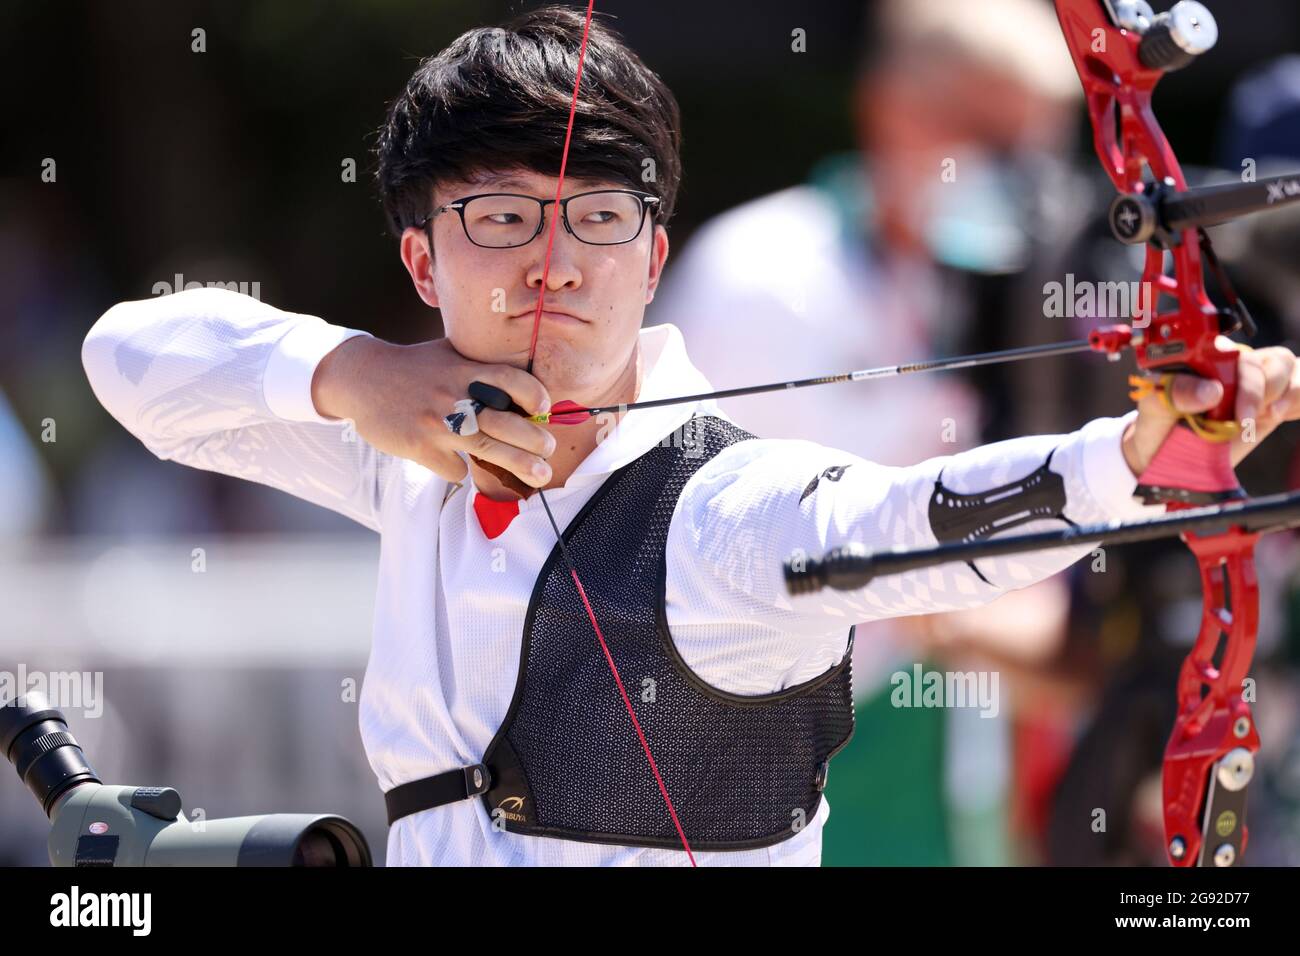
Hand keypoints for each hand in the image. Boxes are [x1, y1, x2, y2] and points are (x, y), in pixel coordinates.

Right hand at [311, 336, 555, 486]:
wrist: (362, 378)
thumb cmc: (415, 367)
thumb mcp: (449, 353)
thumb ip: (481, 363)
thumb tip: (525, 381)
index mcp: (465, 370)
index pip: (511, 380)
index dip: (534, 395)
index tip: (544, 408)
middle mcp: (454, 395)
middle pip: (507, 424)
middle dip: (536, 441)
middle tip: (549, 450)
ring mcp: (437, 423)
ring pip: (488, 451)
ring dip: (519, 466)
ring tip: (540, 475)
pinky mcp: (420, 447)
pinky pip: (455, 468)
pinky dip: (461, 469)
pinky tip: (457, 460)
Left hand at [1122, 337, 1299, 476]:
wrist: (1163, 456)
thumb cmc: (1158, 426)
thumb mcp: (1154, 409)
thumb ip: (1176, 393)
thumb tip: (1212, 390)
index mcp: (1204, 357)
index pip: (1236, 350)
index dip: (1244, 375)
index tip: (1234, 406)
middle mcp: (1233, 365)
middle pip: (1271, 359)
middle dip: (1264, 390)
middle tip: (1245, 420)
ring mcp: (1255, 383)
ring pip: (1290, 368)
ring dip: (1288, 393)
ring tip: (1269, 416)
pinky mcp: (1271, 402)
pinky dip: (1299, 400)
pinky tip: (1283, 414)